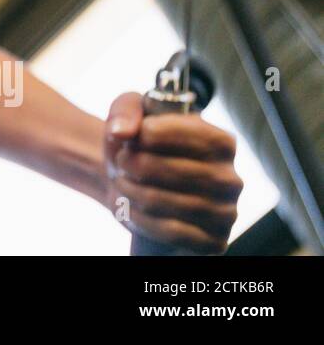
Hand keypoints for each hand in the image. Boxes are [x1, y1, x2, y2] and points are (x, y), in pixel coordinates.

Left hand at [103, 93, 242, 253]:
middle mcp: (230, 179)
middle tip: (122, 161)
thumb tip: (121, 131)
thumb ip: (125, 111)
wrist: (133, 179)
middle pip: (173, 171)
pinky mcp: (212, 241)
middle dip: (135, 164)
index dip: (150, 135)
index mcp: (222, 143)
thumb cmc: (138, 142)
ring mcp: (225, 213)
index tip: (131, 137)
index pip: (189, 135)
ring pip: (165, 201)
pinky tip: (132, 207)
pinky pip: (171, 232)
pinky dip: (140, 219)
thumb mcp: (130, 111)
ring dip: (131, 190)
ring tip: (123, 181)